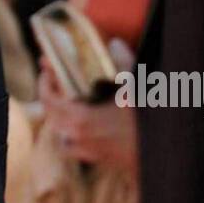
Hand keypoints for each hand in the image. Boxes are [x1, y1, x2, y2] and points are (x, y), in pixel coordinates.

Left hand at [37, 43, 137, 176]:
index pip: (48, 101)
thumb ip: (123, 62)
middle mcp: (78, 137)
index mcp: (81, 119)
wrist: (159, 156)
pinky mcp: (97, 160)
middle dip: (52, 98)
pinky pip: (75, 148)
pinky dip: (74, 136)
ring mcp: (86, 151)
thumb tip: (114, 42)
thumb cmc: (146, 122)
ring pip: (62, 134)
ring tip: (70, 104)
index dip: (44, 84)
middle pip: (52, 116)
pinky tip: (86, 126)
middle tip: (58, 82)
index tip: (47, 71)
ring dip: (61, 119)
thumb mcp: (134, 88)